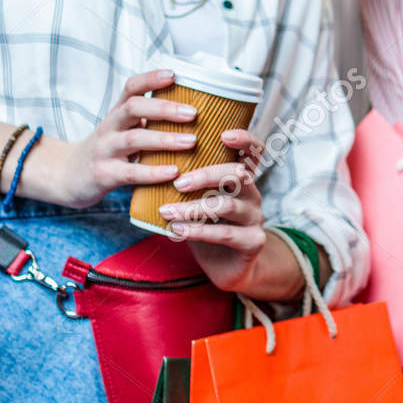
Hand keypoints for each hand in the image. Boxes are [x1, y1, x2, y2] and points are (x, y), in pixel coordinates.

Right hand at [35, 68, 195, 208]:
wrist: (68, 177)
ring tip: (191, 141)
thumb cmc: (108, 151)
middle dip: (165, 108)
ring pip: (133, 139)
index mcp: (117, 113)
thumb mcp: (123, 129)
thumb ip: (147, 119)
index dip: (151, 78)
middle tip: (193, 113)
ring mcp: (104, 150)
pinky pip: (130, 172)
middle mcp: (109, 127)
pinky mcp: (103, 174)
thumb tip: (191, 109)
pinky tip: (174, 172)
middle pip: (133, 108)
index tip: (174, 74)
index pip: (131, 87)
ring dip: (165, 139)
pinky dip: (153, 172)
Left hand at [161, 128, 270, 292]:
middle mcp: (253, 194)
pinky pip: (225, 233)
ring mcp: (255, 218)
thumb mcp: (198, 200)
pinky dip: (198, 231)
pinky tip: (177, 230)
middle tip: (178, 182)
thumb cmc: (207, 227)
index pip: (254, 152)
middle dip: (207, 175)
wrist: (227, 268)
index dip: (245, 140)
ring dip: (193, 207)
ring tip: (167, 210)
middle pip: (239, 174)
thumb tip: (147, 157)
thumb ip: (186, 181)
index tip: (223, 134)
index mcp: (243, 179)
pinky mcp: (253, 242)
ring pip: (228, 204)